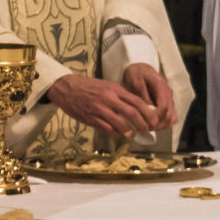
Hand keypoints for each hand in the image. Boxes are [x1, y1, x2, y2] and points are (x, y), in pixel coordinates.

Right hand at [47, 73, 162, 135]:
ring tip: (132, 134)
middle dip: (143, 124)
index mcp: (114, 89)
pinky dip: (116, 133)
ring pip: (121, 124)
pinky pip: (108, 129)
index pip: (137, 101)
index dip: (148, 113)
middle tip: (147, 130)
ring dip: (129, 131)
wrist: (66, 88)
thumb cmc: (88, 87)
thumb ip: (120, 96)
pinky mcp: (91, 118)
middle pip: (132, 114)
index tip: (153, 120)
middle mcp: (109, 98)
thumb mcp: (107, 86)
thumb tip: (137, 107)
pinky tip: (118, 134)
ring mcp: (99, 109)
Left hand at [121, 62, 176, 129]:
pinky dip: (163, 123)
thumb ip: (143, 96)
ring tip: (148, 128)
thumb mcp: (135, 82)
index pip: (164, 106)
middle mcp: (168, 93)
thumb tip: (149, 111)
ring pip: (171, 118)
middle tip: (145, 129)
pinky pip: (170, 117)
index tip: (146, 124)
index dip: (156, 118)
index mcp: (161, 86)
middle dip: (158, 125)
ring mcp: (169, 98)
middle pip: (169, 115)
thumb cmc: (136, 73)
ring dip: (161, 126)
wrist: (140, 68)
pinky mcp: (168, 102)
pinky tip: (152, 124)